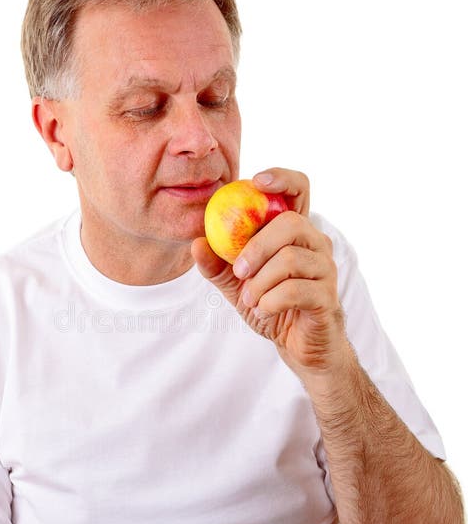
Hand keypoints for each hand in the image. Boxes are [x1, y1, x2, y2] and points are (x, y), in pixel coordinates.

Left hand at [191, 167, 347, 375]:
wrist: (298, 346)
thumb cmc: (271, 305)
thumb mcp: (236, 284)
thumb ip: (217, 264)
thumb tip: (196, 243)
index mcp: (294, 232)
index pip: (299, 189)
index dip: (282, 178)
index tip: (256, 182)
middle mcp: (315, 243)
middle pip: (292, 223)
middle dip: (258, 246)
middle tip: (239, 270)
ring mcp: (325, 269)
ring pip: (292, 258)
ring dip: (261, 281)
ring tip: (249, 299)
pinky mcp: (327, 296)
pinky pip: (296, 291)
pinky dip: (271, 302)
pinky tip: (263, 310)